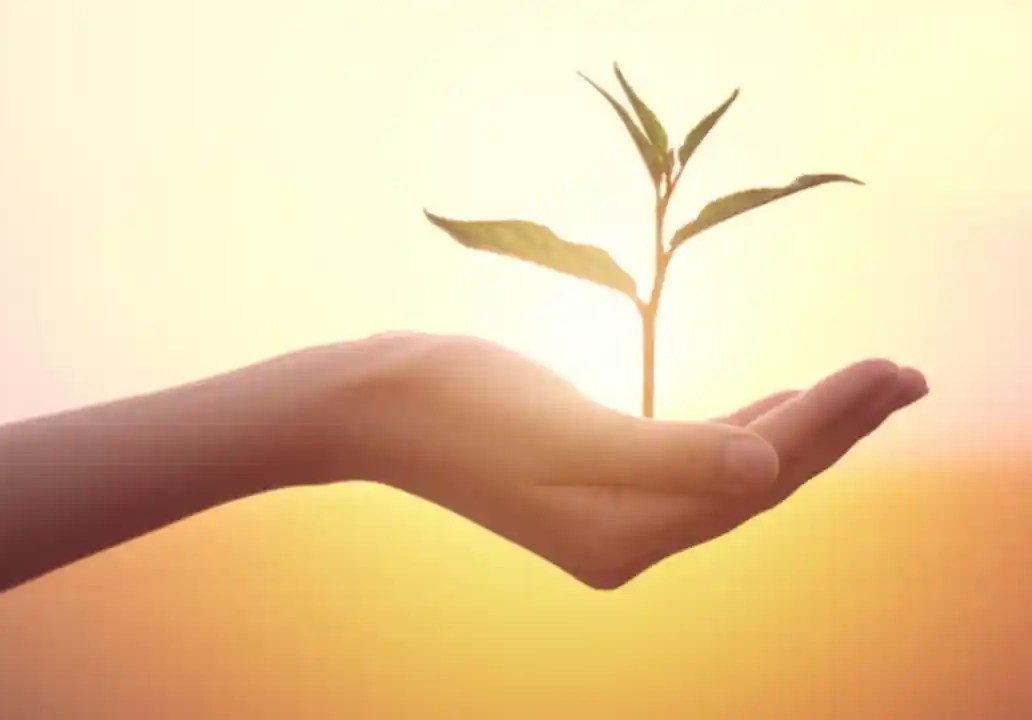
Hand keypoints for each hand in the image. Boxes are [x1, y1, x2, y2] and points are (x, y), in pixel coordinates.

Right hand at [329, 332, 927, 587]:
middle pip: (755, 484)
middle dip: (833, 428)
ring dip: (799, 426)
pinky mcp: (596, 480)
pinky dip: (742, 428)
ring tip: (866, 386)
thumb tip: (766, 472)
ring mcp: (610, 513)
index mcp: (623, 536)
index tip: (889, 369)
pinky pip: (693, 461)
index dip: (827, 424)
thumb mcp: (563, 429)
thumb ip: (668, 456)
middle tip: (906, 374)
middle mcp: (626, 538)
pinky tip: (774, 404)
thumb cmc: (457, 406)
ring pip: (732, 471)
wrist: (375, 406)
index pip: (752, 480)